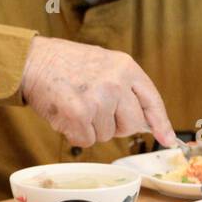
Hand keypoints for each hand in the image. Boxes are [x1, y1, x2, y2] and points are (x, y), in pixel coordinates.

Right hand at [20, 37, 176, 147]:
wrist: (33, 61)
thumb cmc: (67, 64)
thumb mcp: (105, 64)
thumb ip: (126, 88)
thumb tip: (145, 123)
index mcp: (126, 67)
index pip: (152, 101)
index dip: (161, 123)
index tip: (168, 139)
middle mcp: (116, 83)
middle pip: (130, 125)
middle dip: (115, 125)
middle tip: (95, 110)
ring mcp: (98, 99)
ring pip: (106, 135)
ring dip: (90, 128)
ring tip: (76, 105)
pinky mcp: (79, 115)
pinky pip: (87, 141)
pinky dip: (75, 134)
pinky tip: (66, 115)